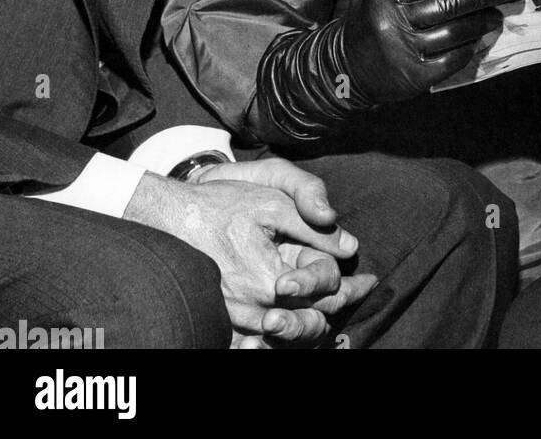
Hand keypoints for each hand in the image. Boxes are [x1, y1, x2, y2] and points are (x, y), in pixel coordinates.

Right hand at [124, 157, 367, 342]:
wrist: (169, 219)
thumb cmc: (222, 205)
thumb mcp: (272, 202)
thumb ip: (312, 225)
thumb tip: (349, 246)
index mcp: (270, 280)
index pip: (324, 290)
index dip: (351, 286)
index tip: (370, 281)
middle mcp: (254, 309)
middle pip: (310, 321)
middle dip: (339, 307)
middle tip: (361, 295)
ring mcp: (237, 319)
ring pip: (288, 334)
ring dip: (314, 323)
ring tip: (337, 313)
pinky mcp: (224, 321)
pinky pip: (260, 339)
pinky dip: (282, 334)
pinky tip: (296, 320)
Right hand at [258, 0, 522, 130]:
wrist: (339, 72)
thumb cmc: (365, 24)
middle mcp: (395, 19)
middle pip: (451, 3)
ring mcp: (405, 50)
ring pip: (457, 32)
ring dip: (483, 23)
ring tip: (497, 16)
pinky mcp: (414, 77)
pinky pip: (452, 59)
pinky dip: (469, 50)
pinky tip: (477, 41)